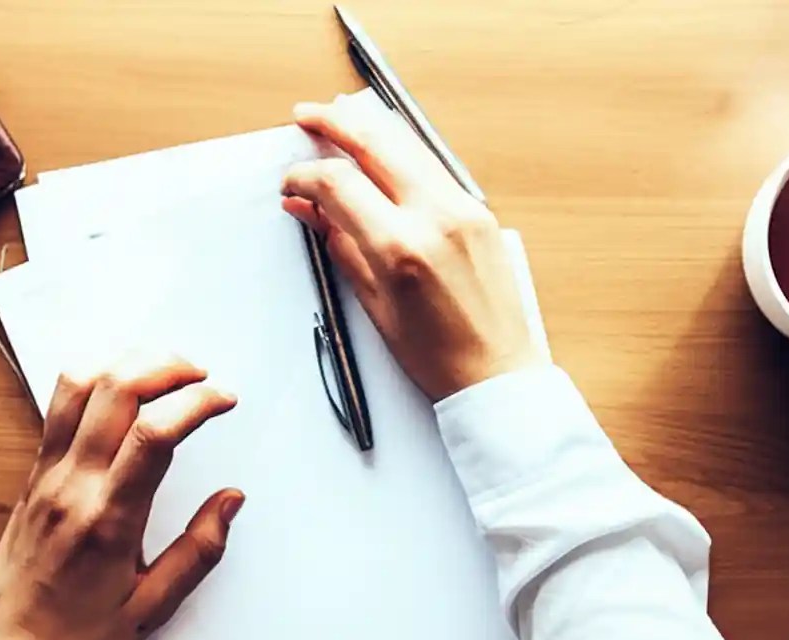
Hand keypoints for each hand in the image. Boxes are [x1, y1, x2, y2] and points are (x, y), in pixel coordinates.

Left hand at [0, 354, 242, 639]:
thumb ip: (199, 552)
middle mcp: (72, 486)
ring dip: (126, 363)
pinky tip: (121, 389)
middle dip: (166, 366)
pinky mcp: (32, 475)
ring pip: (78, 384)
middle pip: (115, 389)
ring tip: (163, 370)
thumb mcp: (153, 608)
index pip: (154, 434)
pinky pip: (58, 407)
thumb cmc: (74, 637)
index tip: (225, 400)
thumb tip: (231, 501)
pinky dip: (95, 381)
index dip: (197, 402)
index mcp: (108, 520)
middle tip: (200, 375)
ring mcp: (45, 475)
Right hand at [281, 97, 542, 401]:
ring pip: (408, 143)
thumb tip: (311, 210)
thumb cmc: (439, 356)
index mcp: (402, 248)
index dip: (305, 175)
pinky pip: (434, 164)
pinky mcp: (479, 211)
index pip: (339, 183)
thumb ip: (340, 246)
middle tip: (307, 116)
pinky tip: (383, 149)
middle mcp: (436, 217)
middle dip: (335, 122)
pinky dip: (402, 150)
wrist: (497, 372)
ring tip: (340, 119)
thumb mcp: (373, 304)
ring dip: (370, 126)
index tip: (291, 183)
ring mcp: (463, 209)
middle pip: (375, 141)